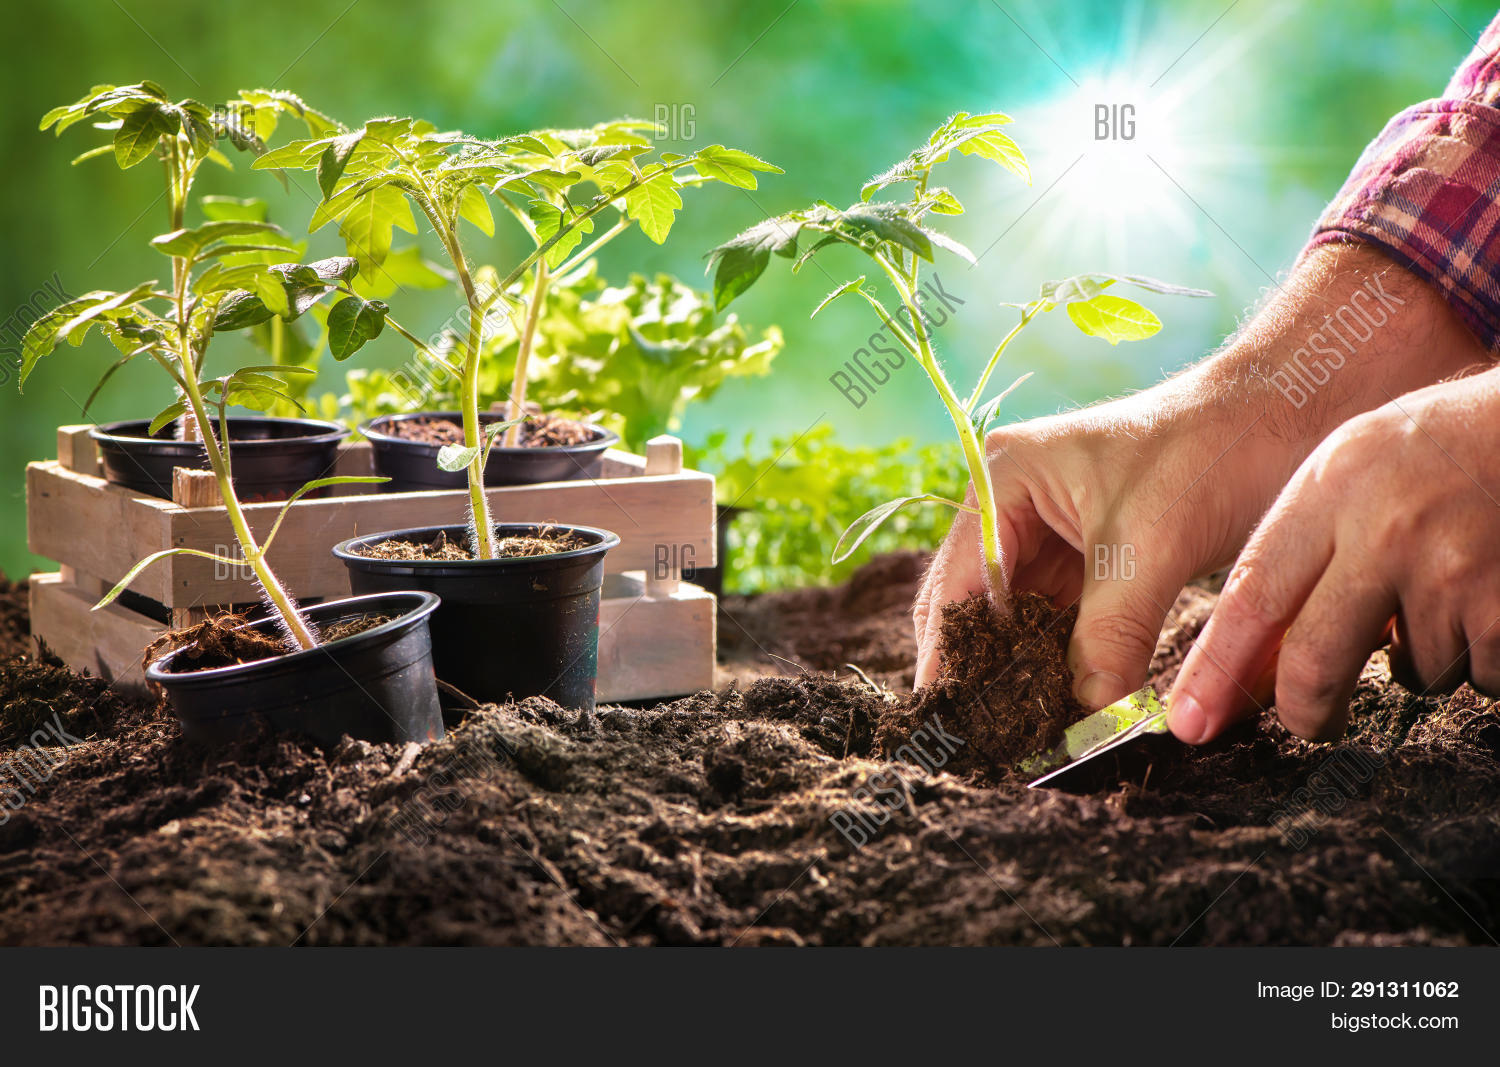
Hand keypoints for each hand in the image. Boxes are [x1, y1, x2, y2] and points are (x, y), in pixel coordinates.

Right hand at [914, 244, 1486, 705]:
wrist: (1291, 414)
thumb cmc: (1214, 452)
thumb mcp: (1151, 547)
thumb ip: (1109, 634)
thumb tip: (1084, 717)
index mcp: (1004, 478)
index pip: (961, 584)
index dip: (953, 654)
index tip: (953, 720)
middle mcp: (1014, 503)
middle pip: (978, 604)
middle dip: (980, 668)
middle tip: (980, 740)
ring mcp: (1051, 531)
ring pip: (1019, 619)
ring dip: (1022, 671)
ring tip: (1016, 735)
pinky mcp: (1092, 557)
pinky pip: (1060, 622)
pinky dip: (1060, 663)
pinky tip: (1062, 707)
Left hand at [1169, 369, 1499, 743]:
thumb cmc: (1444, 446)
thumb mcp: (1355, 464)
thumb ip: (1304, 547)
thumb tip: (1257, 658)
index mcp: (1333, 486)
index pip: (1252, 596)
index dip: (1216, 669)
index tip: (1191, 722)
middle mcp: (1386, 531)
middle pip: (1313, 663)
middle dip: (1305, 711)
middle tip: (1309, 722)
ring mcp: (1452, 572)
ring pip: (1411, 673)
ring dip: (1421, 660)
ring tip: (1446, 592)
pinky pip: (1478, 675)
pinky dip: (1479, 656)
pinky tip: (1485, 598)